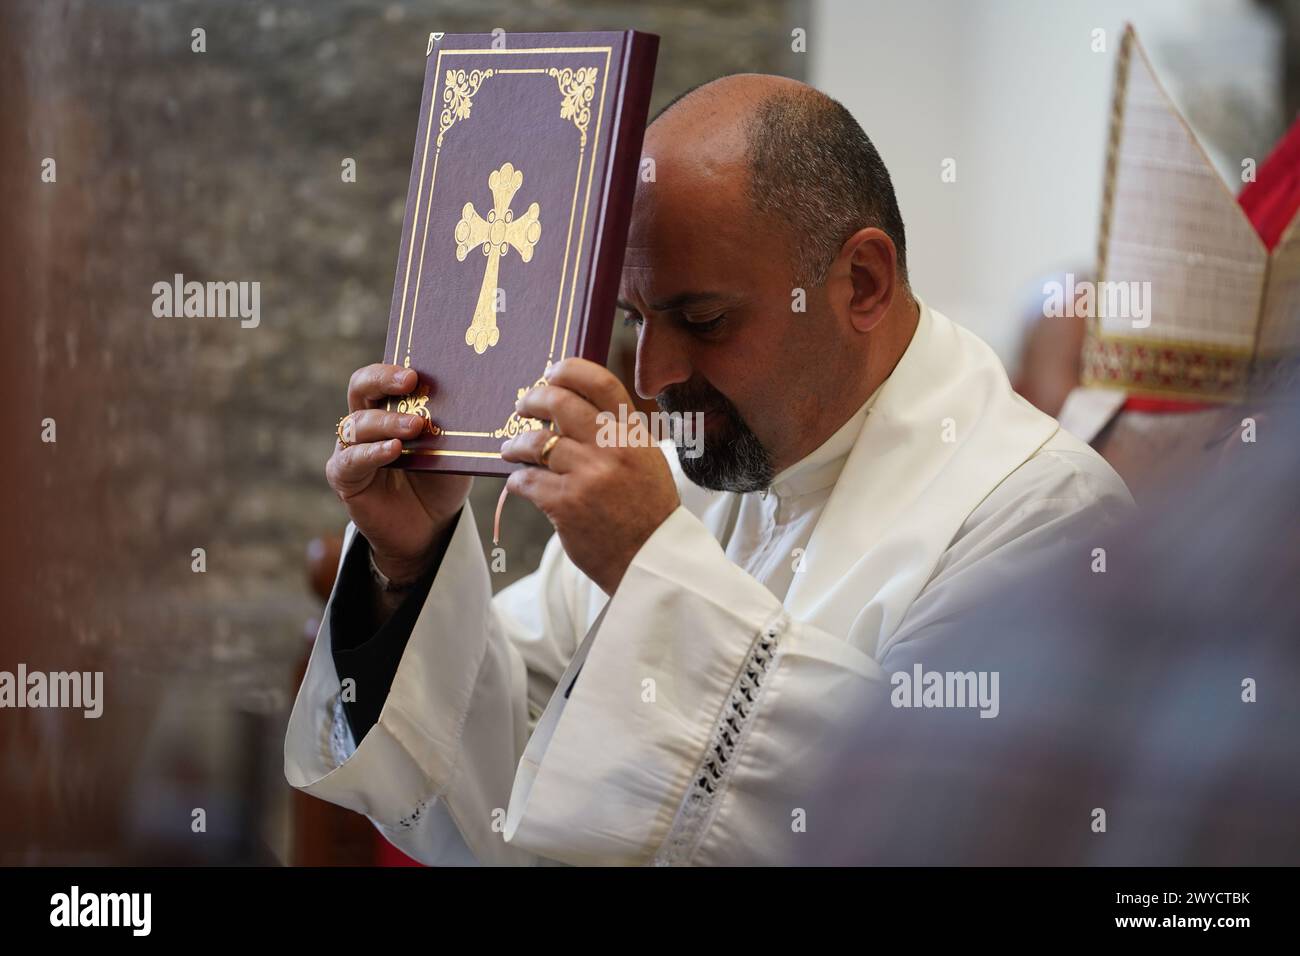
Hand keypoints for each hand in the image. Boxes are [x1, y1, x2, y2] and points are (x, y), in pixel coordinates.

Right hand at [325, 364, 471, 581]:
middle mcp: (367, 422)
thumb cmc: (442, 482)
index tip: (418, 369)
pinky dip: (371, 453)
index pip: (384, 376)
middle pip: (360, 387)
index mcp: (390, 406)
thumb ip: (454, 425)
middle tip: (410, 381)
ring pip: (357, 424)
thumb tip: (476, 396)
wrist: (430, 528)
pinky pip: (350, 461)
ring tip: (415, 426)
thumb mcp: (454, 449)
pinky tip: (393, 450)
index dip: (394, 367)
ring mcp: (352, 448)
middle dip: (382, 379)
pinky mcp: (345, 478)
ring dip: (386, 422)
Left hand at [501, 358, 679, 593]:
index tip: (551, 373)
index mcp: (633, 435)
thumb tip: (570, 406)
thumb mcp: (645, 461)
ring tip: (511, 449)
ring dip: (516, 444)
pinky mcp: (566, 505)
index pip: (601, 383)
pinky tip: (520, 483)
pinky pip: (526, 480)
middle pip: (559, 403)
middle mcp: (613, 449)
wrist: (651, 562)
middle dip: (531, 400)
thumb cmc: (647, 512)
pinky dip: (517, 480)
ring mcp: (589, 476)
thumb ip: (616, 433)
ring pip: (535, 443)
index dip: (570, 370)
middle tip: (521, 407)